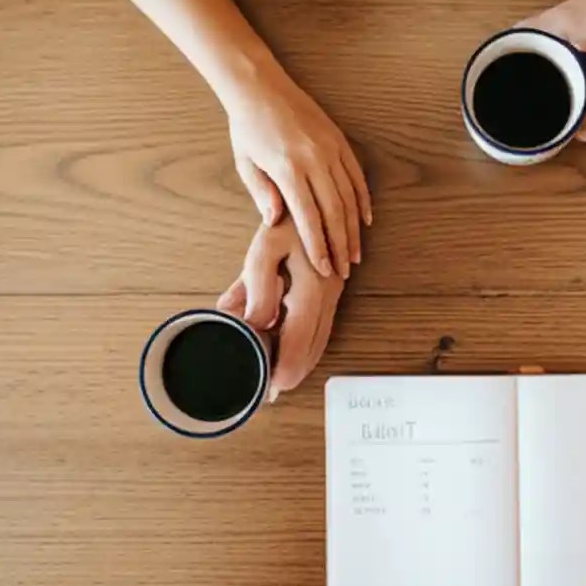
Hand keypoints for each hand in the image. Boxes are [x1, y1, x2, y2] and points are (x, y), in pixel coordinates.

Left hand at [215, 219, 344, 396]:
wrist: (312, 194)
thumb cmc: (284, 218)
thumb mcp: (262, 249)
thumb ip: (255, 288)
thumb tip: (251, 323)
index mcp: (312, 287)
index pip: (300, 341)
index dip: (285, 368)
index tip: (270, 388)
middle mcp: (329, 293)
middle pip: (314, 346)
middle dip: (293, 371)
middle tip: (270, 392)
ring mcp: (334, 291)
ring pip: (321, 338)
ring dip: (301, 360)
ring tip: (278, 377)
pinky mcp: (331, 288)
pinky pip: (322, 325)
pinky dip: (307, 344)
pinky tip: (290, 350)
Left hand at [226, 65, 371, 279]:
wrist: (260, 86)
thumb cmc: (247, 127)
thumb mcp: (245, 163)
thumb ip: (262, 193)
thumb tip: (275, 222)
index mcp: (288, 167)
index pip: (308, 216)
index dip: (318, 246)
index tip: (324, 268)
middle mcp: (314, 159)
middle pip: (333, 211)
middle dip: (340, 245)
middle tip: (344, 270)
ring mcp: (330, 149)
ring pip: (349, 196)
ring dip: (353, 228)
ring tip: (355, 253)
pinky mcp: (339, 141)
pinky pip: (356, 175)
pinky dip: (362, 199)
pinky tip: (365, 219)